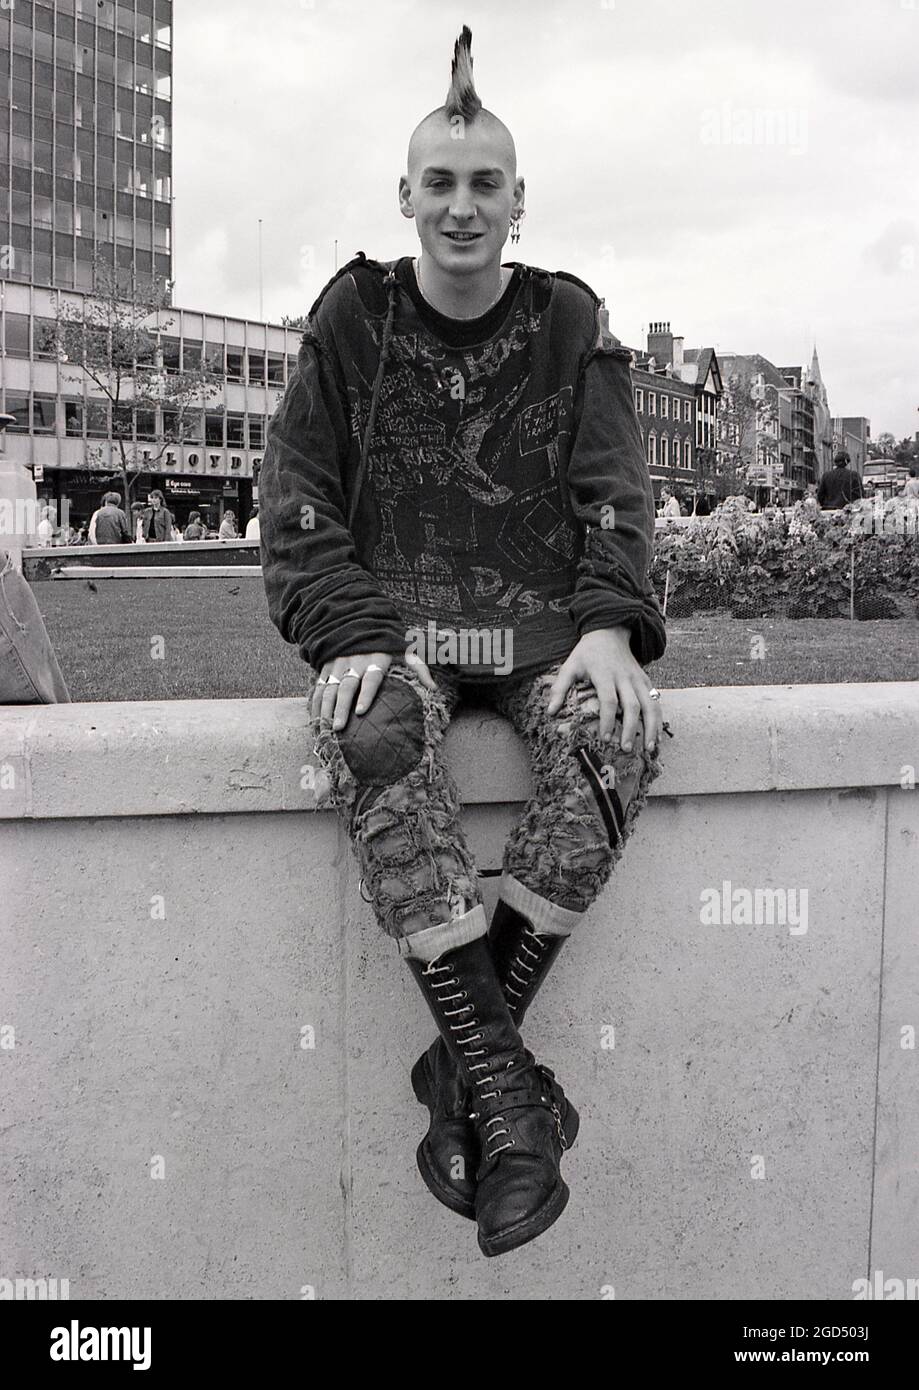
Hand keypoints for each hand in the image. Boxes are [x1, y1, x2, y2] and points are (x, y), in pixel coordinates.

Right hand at [311, 649, 435, 731]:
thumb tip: (435, 689)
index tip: (361, 712)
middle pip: (346, 687)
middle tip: (338, 728)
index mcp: (375, 658)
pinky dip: (314, 705)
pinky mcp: (325, 668)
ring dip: (325, 709)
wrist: (355, 620)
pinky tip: (315, 720)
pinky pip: (318, 687)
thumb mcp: (404, 650)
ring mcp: (337, 664)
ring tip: (324, 728)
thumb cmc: (384, 642)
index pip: (370, 678)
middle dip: (341, 708)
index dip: (366, 695)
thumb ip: (419, 669)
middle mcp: (354, 662)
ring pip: (328, 689)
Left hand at [546, 627, 661, 752]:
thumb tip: (550, 712)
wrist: (609, 632)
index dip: (608, 720)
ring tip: (650, 748)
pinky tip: (657, 736)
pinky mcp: (646, 680)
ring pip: (650, 704)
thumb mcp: (570, 665)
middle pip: (632, 705)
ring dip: (651, 727)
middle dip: (631, 729)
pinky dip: (659, 720)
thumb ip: (560, 688)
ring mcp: (638, 679)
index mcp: (604, 674)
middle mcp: (624, 677)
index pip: (608, 699)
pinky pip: (656, 701)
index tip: (605, 738)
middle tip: (626, 749)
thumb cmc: (587, 653)